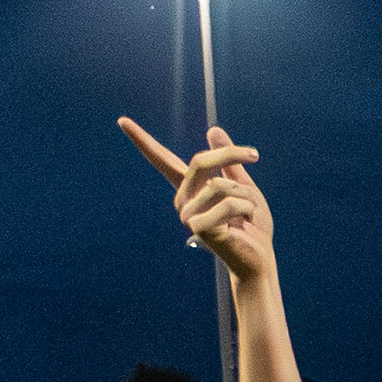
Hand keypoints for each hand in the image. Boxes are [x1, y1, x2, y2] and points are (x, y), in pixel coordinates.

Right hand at [121, 119, 271, 283]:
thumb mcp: (244, 187)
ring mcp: (187, 214)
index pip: (162, 160)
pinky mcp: (198, 227)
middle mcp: (183, 199)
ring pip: (221, 185)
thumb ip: (229, 162)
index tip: (122, 121)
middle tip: (254, 154)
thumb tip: (213, 129)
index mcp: (190, 189)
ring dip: (247, 198)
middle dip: (231, 154)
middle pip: (200, 161)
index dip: (143, 140)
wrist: (259, 260)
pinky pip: (229, 203)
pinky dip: (247, 211)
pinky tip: (244, 227)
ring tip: (247, 217)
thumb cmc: (252, 226)